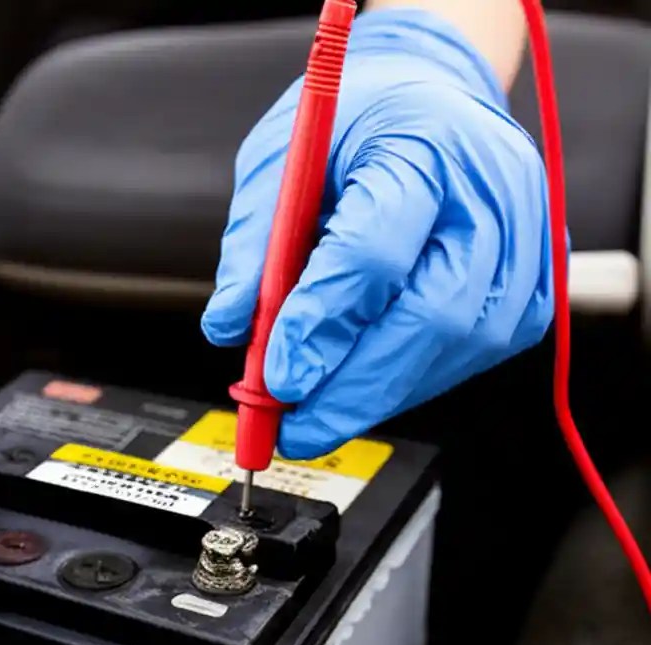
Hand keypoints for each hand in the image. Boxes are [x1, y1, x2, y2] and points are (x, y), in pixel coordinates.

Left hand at [201, 9, 555, 458]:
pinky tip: (366, 380)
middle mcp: (490, 192)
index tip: (274, 375)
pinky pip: (473, 351)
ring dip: (379, 390)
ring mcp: (526, 239)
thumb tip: (231, 329)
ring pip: (458, 344)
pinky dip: (410, 377)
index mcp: (422, 144)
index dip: (318, 324)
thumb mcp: (282, 161)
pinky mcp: (534, 281)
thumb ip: (253, 248)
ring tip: (318, 409)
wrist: (430, 97)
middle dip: (354, 385)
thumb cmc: (356, 122)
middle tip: (293, 424)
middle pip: (430, 314)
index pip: (371, 253)